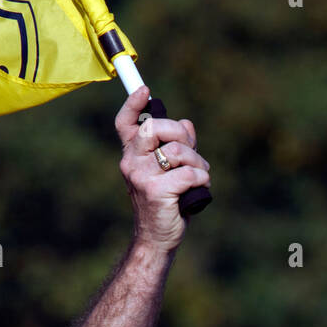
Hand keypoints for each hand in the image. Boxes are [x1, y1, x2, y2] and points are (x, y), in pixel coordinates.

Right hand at [115, 85, 209, 251]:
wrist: (158, 237)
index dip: (132, 104)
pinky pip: (188, 173)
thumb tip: (187, 123)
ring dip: (198, 160)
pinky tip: (200, 185)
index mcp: (132, 155)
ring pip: (177, 151)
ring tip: (201, 173)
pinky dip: (201, 177)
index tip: (145, 90)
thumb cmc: (166, 202)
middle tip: (191, 151)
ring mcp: (141, 177)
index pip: (125, 123)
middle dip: (181, 134)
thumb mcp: (171, 170)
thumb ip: (178, 145)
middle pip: (155, 128)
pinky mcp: (156, 192)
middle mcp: (131, 163)